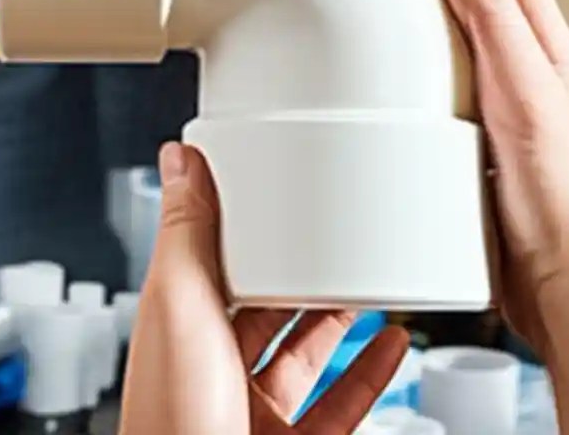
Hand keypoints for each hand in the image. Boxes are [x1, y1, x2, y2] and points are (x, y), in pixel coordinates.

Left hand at [118, 142, 410, 434]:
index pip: (214, 264)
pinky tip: (394, 345)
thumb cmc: (174, 418)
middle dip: (303, 270)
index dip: (246, 229)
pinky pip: (339, 404)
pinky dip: (369, 373)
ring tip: (374, 280)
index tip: (280, 192)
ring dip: (341, 319)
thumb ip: (188, 233)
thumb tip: (179, 159)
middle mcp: (213, 369)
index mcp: (182, 328)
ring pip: (305, 355)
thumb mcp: (180, 305)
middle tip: (342, 232)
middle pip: (266, 307)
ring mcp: (253, 413)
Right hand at [408, 0, 568, 355]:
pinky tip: (381, 70)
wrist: (565, 285)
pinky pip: (439, 83)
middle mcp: (527, 73)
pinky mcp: (476, 143)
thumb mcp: (530, 100)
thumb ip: (498, 23)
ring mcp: (501, 107)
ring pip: (458, 34)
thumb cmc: (566, 206)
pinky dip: (409, 61)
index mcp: (550, 52)